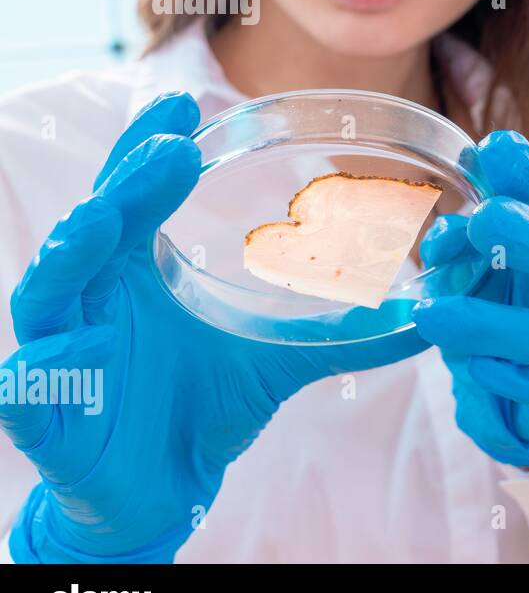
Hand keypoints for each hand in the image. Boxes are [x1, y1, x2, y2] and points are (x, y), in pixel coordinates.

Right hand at [0, 92, 430, 561]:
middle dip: (126, 186)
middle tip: (169, 150)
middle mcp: (95, 299)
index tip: (186, 101)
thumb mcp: (280, 360)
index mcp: (140, 273)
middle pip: (94, 226)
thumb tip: (425, 315)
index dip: (150, 148)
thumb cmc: (204, 407)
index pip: (135, 195)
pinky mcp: (46, 413)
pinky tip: (66, 352)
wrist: (162, 490)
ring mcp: (65, 351)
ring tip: (104, 222)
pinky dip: (42, 369)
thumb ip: (346, 333)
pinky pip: (27, 386)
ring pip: (47, 292)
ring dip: (71, 253)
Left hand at [412, 131, 528, 468]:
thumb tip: (461, 187)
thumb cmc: (504, 319)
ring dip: (500, 326)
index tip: (495, 150)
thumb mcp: (477, 269)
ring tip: (436, 319)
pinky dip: (525, 382)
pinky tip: (479, 370)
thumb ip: (468, 232)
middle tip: (482, 220)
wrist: (525, 403)